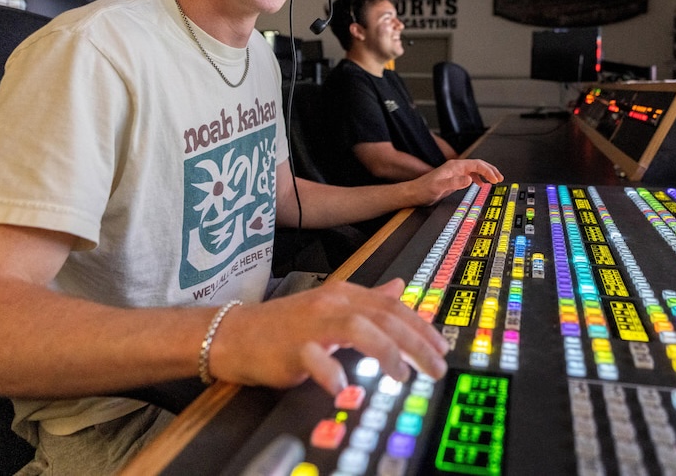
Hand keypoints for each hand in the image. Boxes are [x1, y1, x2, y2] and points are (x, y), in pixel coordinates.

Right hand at [206, 279, 447, 394]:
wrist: (234, 334)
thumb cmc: (284, 326)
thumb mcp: (331, 306)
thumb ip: (368, 300)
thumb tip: (400, 289)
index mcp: (344, 294)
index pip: (392, 306)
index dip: (420, 325)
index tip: (440, 347)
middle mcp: (332, 304)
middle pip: (384, 318)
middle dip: (416, 343)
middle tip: (436, 367)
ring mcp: (312, 324)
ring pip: (358, 329)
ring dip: (385, 352)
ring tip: (401, 376)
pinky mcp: (291, 347)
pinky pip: (315, 358)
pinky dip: (332, 372)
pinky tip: (343, 387)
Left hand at [411, 158, 503, 205]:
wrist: (414, 193)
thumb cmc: (424, 189)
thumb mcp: (440, 187)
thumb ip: (455, 182)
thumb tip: (470, 179)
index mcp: (455, 166)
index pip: (477, 164)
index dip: (488, 171)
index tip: (496, 179)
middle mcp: (456, 167)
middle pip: (478, 165)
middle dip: (490, 170)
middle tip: (500, 178)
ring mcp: (455, 172)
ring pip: (475, 169)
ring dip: (486, 174)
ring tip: (495, 180)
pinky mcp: (454, 178)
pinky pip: (470, 175)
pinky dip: (478, 178)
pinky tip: (481, 184)